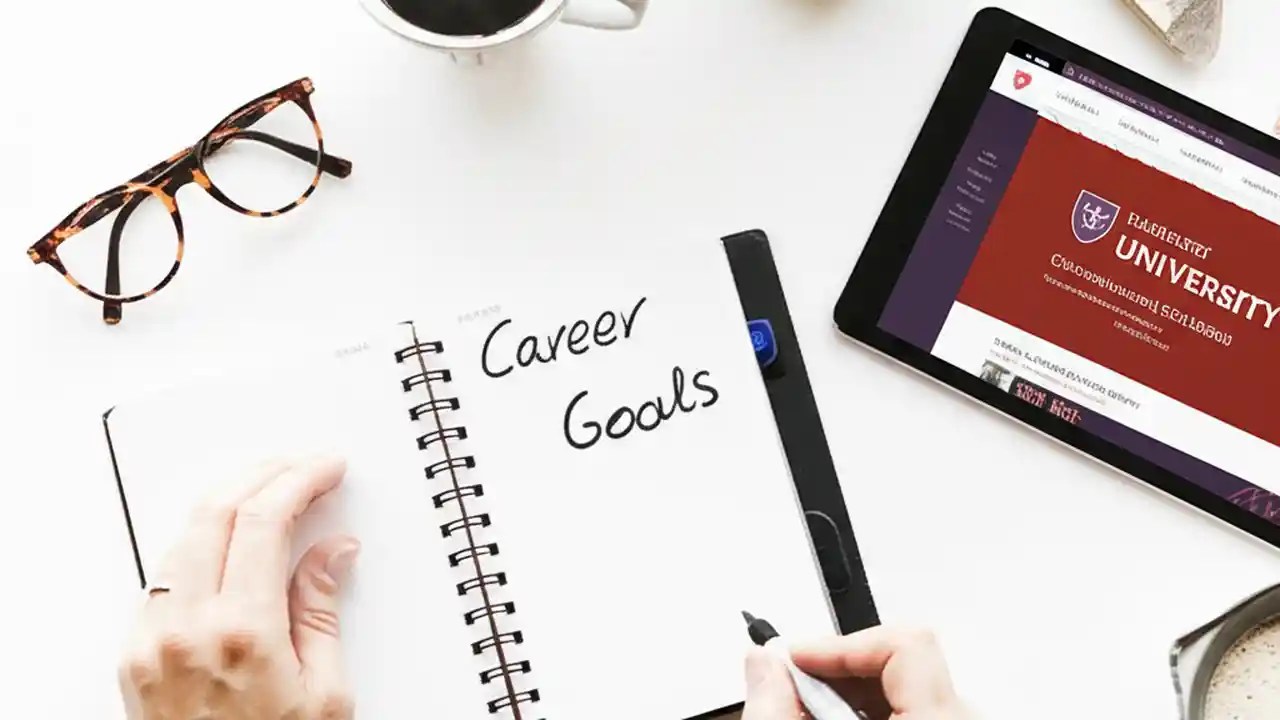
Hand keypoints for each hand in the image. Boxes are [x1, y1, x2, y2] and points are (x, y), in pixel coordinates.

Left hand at [118, 456, 359, 719]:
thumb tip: (331, 552)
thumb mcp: (325, 692)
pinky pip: (163, 575)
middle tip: (300, 468)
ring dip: (227, 503)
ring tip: (268, 497)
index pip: (264, 520)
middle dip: (264, 475)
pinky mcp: (133, 655)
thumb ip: (322, 609)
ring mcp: (152, 640)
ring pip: (182, 536)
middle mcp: (186, 628)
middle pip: (216, 511)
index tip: (324, 469)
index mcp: (243, 632)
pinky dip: (198, 545)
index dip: (299, 479)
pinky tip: (227, 545)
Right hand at [742, 627, 969, 719]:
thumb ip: (778, 707)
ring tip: (819, 715)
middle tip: (799, 690)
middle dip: (842, 669)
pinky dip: (880, 711)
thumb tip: (764, 664)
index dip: (839, 645)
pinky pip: (923, 706)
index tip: (800, 658)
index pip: (904, 644)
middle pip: (903, 661)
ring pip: (911, 685)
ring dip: (857, 692)